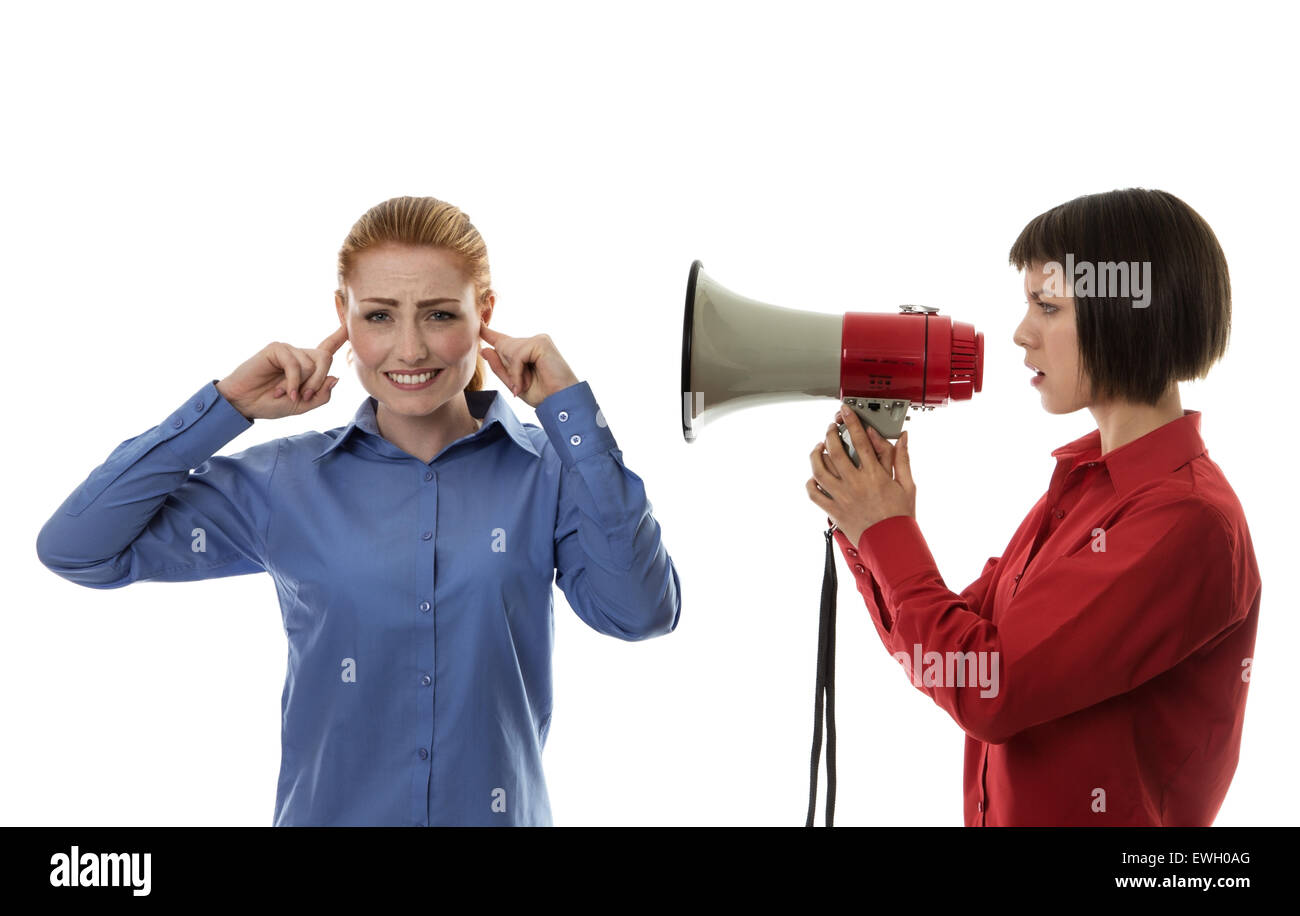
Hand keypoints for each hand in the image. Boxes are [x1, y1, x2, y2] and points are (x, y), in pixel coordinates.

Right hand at [216, 325, 348, 419]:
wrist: (244, 404)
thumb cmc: (272, 403)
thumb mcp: (303, 405)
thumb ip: (322, 395)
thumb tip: (335, 377)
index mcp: (309, 366)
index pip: (329, 347)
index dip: (341, 334)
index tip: (350, 321)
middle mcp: (301, 354)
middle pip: (326, 359)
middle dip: (318, 382)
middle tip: (304, 396)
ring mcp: (289, 350)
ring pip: (312, 365)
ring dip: (301, 385)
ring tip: (284, 393)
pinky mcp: (277, 349)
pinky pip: (296, 365)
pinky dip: (292, 382)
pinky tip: (282, 392)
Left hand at [479, 324, 578, 406]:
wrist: (559, 402)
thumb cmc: (542, 395)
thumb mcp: (514, 383)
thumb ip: (499, 367)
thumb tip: (484, 349)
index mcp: (526, 350)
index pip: (503, 339)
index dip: (488, 332)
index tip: (478, 324)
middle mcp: (533, 342)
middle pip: (502, 347)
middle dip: (507, 369)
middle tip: (520, 386)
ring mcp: (538, 340)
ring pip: (509, 350)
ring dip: (513, 373)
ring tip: (524, 385)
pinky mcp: (541, 342)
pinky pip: (517, 354)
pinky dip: (517, 371)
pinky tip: (526, 381)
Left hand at [806, 407, 916, 546]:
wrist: (890, 544)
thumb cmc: (899, 516)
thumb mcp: (907, 485)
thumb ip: (902, 459)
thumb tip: (903, 438)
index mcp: (875, 476)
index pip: (861, 441)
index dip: (852, 422)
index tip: (845, 412)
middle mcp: (855, 484)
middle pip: (836, 452)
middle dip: (830, 434)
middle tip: (831, 428)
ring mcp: (842, 497)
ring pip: (820, 470)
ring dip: (816, 455)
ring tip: (819, 447)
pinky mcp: (833, 510)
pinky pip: (814, 494)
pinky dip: (810, 483)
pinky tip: (814, 476)